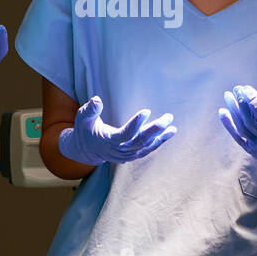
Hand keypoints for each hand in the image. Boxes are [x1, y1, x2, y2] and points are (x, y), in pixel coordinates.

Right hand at [58, 95, 176, 165]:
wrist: (86, 150)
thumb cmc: (85, 130)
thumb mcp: (83, 118)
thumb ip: (90, 110)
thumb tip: (97, 100)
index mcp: (107, 141)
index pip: (125, 134)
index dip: (136, 124)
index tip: (147, 111)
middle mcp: (118, 151)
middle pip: (140, 142)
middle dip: (155, 130)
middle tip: (168, 118)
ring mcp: (126, 155)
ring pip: (145, 148)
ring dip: (160, 138)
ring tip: (173, 128)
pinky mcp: (131, 155)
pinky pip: (146, 150)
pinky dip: (157, 143)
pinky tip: (167, 134)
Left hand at [218, 85, 256, 175]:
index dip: (253, 102)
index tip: (246, 88)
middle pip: (250, 122)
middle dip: (241, 104)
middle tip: (237, 88)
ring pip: (242, 129)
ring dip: (233, 112)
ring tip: (228, 95)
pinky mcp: (252, 150)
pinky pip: (238, 137)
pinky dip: (229, 125)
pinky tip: (222, 112)